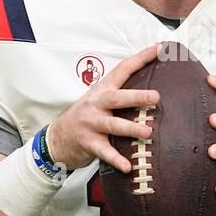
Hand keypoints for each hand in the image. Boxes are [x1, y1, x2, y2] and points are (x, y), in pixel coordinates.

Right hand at [45, 44, 160, 173]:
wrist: (57, 138)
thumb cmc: (85, 117)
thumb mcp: (98, 100)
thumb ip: (120, 94)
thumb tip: (153, 88)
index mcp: (102, 90)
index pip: (122, 70)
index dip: (140, 58)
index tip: (158, 49)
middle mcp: (95, 104)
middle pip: (117, 98)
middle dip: (136, 96)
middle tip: (156, 97)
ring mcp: (90, 124)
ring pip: (112, 125)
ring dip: (131, 128)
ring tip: (147, 132)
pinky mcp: (88, 143)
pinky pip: (104, 152)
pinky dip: (116, 159)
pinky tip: (128, 166)